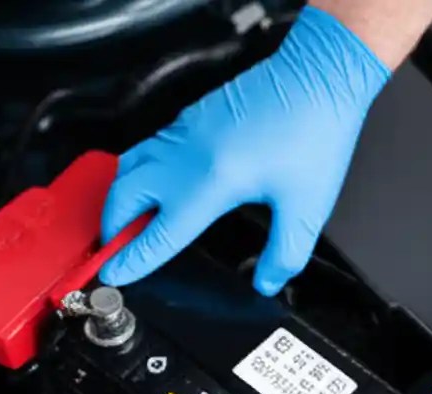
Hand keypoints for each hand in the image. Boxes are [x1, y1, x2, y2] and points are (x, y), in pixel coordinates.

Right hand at [98, 7, 389, 295]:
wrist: (319, 74)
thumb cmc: (315, 131)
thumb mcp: (307, 208)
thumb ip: (285, 254)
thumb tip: (267, 281)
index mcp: (213, 181)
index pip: (159, 232)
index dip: (134, 260)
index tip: (114, 274)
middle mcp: (188, 154)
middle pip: (123, 197)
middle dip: (112, 229)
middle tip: (115, 251)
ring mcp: (185, 131)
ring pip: (127, 167)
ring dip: (119, 199)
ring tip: (126, 222)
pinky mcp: (191, 116)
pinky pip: (146, 148)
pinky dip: (135, 172)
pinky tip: (153, 184)